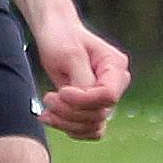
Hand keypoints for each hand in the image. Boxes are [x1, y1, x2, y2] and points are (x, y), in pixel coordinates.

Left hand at [32, 21, 129, 140]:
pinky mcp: (92, 106)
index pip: (108, 96)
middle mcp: (115, 84)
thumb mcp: (70, 54)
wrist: (54, 33)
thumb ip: (81, 79)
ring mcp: (103, 97)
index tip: (62, 91)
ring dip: (66, 122)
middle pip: (99, 114)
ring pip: (92, 126)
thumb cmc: (62, 37)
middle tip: (48, 98)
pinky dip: (68, 127)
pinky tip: (51, 117)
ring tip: (47, 109)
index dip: (83, 100)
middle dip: (70, 111)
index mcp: (115, 66)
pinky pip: (86, 129)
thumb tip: (84, 102)